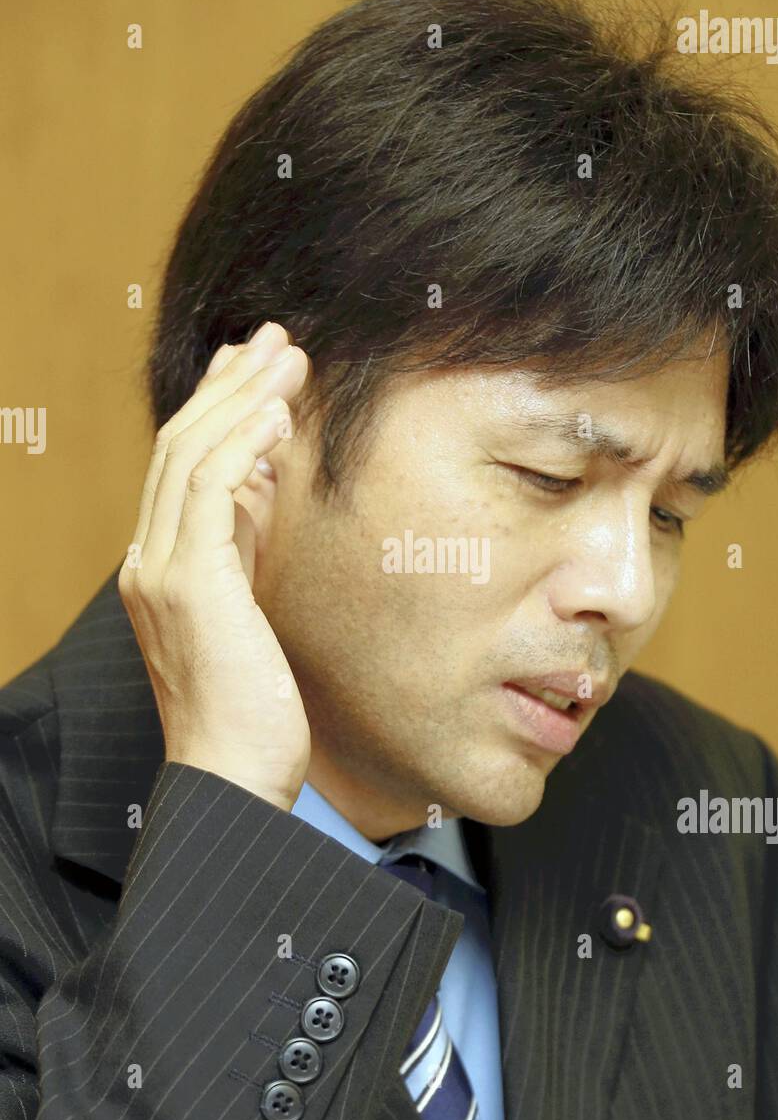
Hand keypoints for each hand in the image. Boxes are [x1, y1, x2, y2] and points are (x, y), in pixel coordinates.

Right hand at [119, 322, 310, 809]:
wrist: (231, 779)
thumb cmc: (251, 713)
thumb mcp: (247, 613)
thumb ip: (243, 548)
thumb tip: (263, 484)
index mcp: (161, 569)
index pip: (179, 468)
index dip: (215, 410)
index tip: (252, 369)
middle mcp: (149, 563)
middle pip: (178, 446)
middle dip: (227, 386)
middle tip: (273, 339)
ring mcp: (162, 573)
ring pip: (189, 456)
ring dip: (241, 399)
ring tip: (287, 357)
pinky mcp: (191, 586)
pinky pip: (209, 492)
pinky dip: (242, 444)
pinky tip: (277, 413)